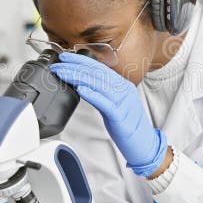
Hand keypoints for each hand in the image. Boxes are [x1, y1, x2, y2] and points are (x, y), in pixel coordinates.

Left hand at [50, 52, 166, 176]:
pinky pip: (105, 103)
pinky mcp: (121, 117)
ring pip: (98, 84)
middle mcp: (124, 90)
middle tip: (58, 64)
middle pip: (97, 73)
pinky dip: (92, 95)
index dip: (81, 61)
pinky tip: (81, 89)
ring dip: (77, 77)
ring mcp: (123, 102)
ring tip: (62, 74)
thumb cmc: (128, 126)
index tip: (65, 57)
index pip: (99, 68)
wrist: (145, 144)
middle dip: (75, 66)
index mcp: (122, 85)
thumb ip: (101, 93)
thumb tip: (82, 84)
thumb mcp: (114, 104)